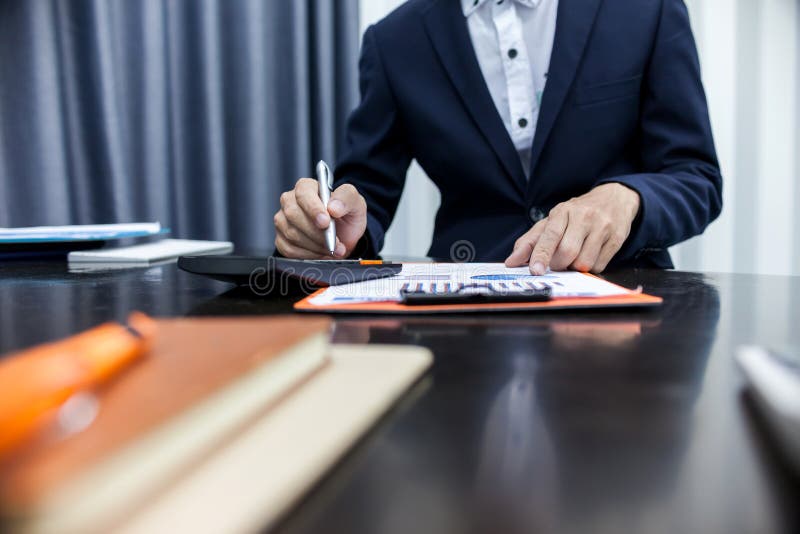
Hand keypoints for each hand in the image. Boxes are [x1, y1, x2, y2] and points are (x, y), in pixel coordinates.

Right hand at [274, 179, 366, 258]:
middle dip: (316, 233)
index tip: (325, 222)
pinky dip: (308, 254)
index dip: (313, 208)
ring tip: (332, 249)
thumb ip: (346, 198)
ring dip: (315, 245)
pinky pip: (289, 249)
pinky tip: (321, 252)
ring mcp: (283, 220)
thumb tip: (333, 207)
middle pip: (293, 215)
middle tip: (334, 242)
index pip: (303, 193)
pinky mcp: (281, 239)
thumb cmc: (345, 215)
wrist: (343, 235)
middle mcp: (290, 201)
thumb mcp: (355, 203)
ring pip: (292, 234)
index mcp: (307, 187)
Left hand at [504, 183, 640, 273]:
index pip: (550, 235)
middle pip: (567, 252)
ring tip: (575, 256)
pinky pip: (599, 266)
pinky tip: (590, 255)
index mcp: (563, 211)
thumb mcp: (551, 221)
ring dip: (575, 268)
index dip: (541, 255)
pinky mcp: (617, 238)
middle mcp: (583, 217)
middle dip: (559, 264)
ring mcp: (602, 227)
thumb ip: (530, 241)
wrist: (614, 198)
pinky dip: (590, 268)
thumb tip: (511, 262)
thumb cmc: (577, 214)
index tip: (535, 270)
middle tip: (558, 262)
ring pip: (584, 263)